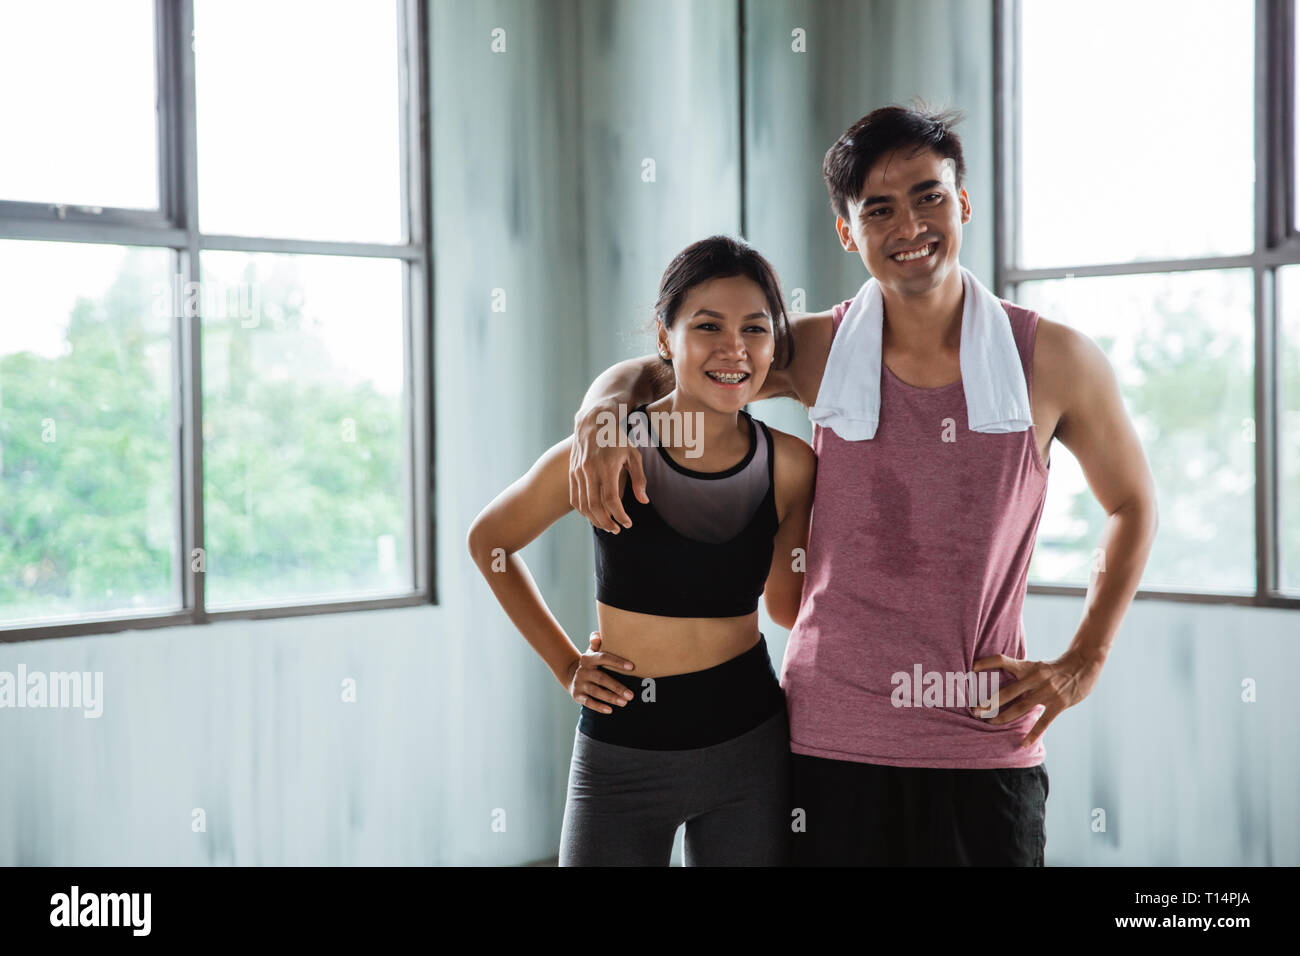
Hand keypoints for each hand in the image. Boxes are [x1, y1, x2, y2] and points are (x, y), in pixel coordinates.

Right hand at [563, 632, 635, 713]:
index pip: (604, 658)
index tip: (632, 667)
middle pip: (601, 678)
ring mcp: (579, 683)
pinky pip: (588, 702)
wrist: (571, 674)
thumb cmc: (591, 663)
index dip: (617, 662)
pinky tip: (610, 710)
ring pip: (596, 691)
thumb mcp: (593, 651)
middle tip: (631, 695)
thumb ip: (597, 643)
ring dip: (611, 697)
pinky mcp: (577, 695)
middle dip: (617, 687)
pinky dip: (599, 706)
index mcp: (589, 658)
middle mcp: (583, 670)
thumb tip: (597, 635)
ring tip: (625, 702)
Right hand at [569, 403, 647, 532]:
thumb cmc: (617, 439)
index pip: (611, 499)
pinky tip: (594, 515)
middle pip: (595, 506)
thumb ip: (639, 479)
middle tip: (617, 530)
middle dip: (606, 522)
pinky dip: (584, 511)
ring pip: (583, 505)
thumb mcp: (633, 455)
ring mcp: (578, 472)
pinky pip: (575, 498)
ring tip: (607, 526)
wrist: (593, 422)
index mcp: (607, 467)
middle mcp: (590, 470)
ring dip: (595, 519)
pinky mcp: (572, 473)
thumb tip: (643, 501)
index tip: (628, 524)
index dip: (619, 515)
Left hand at [970, 649, 1103, 749]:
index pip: (1004, 660)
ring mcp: (1047, 691)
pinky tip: (1024, 743)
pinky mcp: (1059, 703)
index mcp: (1028, 667)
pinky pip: (1044, 721)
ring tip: (991, 724)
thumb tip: (1004, 689)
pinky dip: (1033, 733)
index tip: (972, 667)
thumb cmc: (1056, 667)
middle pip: (1008, 691)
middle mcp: (1035, 678)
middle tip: (975, 711)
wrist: (1084, 664)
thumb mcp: (1038, 666)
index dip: (988, 662)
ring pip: (1021, 707)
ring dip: (1005, 717)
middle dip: (990, 702)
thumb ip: (1023, 677)